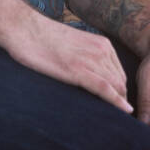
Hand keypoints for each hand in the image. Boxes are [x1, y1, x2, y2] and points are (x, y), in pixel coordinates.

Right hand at [5, 17, 133, 114]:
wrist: (24, 28)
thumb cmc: (43, 39)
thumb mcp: (74, 45)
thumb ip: (86, 57)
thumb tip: (88, 75)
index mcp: (102, 44)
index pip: (119, 74)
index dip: (121, 92)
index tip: (121, 106)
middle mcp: (101, 50)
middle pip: (121, 82)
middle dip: (123, 100)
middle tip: (123, 119)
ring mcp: (90, 60)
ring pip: (116, 86)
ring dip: (121, 104)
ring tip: (123, 121)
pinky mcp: (77, 70)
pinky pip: (104, 88)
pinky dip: (116, 102)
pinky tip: (124, 111)